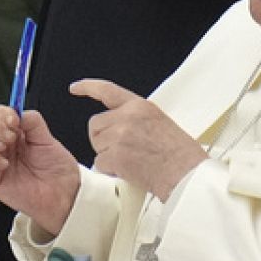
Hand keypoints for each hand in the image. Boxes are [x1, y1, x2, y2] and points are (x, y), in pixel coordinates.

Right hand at [0, 107, 80, 236]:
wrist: (63, 194)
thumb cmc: (56, 170)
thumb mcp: (47, 138)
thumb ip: (32, 121)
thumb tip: (17, 110)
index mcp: (12, 133)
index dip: (0, 112)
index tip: (15, 119)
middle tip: (12, 135)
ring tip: (5, 148)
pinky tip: (4, 163)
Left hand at [72, 79, 206, 202]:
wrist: (185, 174)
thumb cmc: (179, 154)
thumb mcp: (159, 123)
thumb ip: (136, 119)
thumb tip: (118, 126)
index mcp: (140, 106)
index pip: (107, 90)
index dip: (88, 87)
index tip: (75, 87)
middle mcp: (128, 116)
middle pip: (95, 124)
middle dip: (102, 138)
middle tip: (120, 149)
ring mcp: (120, 135)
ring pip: (96, 145)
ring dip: (107, 155)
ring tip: (130, 160)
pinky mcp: (115, 155)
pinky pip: (100, 163)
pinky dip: (110, 170)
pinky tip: (128, 170)